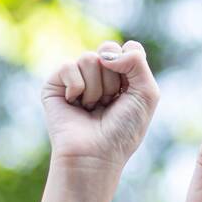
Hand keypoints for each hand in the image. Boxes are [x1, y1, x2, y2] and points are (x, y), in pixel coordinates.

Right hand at [41, 40, 159, 167]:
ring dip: (96, 88)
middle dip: (114, 79)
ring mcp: (77, 77)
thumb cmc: (124, 129)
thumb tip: (106, 54)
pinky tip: (75, 104)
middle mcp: (100, 73)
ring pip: (89, 58)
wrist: (96, 154)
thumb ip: (137, 61)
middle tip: (110, 102)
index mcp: (124, 75)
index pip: (129, 48)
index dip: (132, 66)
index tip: (129, 92)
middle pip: (109, 49)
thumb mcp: (147, 93)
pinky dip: (77, 87)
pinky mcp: (55, 84)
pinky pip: (68, 66)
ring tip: (93, 107)